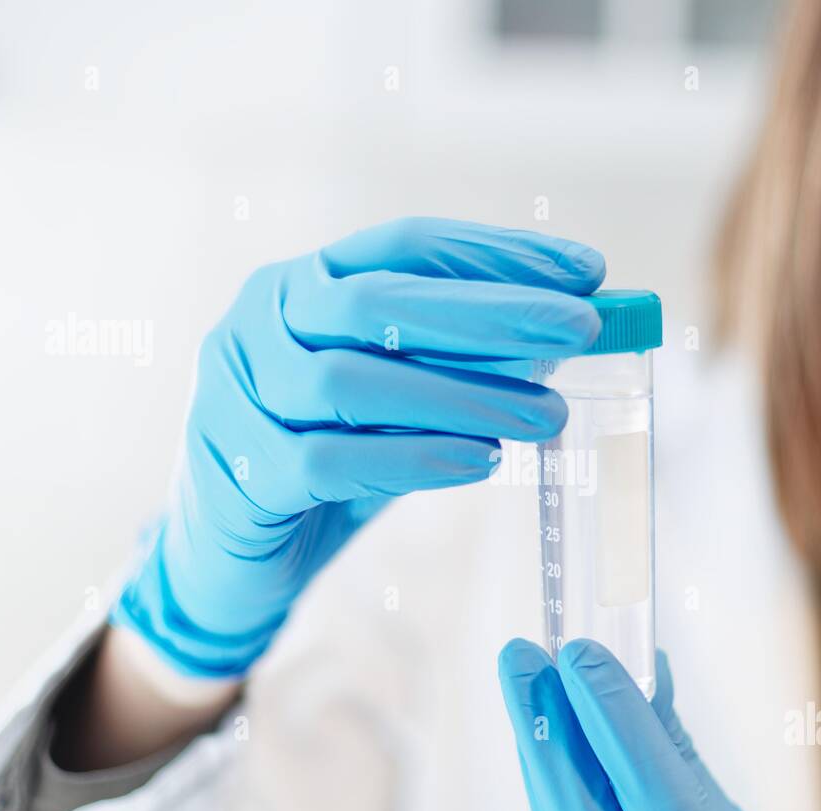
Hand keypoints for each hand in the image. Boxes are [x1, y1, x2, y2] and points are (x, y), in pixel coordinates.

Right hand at [113, 218, 603, 678]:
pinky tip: (480, 464)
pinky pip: (329, 460)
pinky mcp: (239, 471)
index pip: (405, 246)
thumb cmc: (329, 456)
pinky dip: (413, 459)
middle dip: (490, 311)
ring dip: (463, 396)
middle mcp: (260, 323)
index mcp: (301, 284)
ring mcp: (237, 395)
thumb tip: (571, 332)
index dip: (498, 255)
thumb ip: (459, 361)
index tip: (586, 270)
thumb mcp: (396, 398)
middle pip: (377, 301)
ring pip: (352, 382)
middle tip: (582, 326)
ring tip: (547, 416)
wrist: (233, 553)